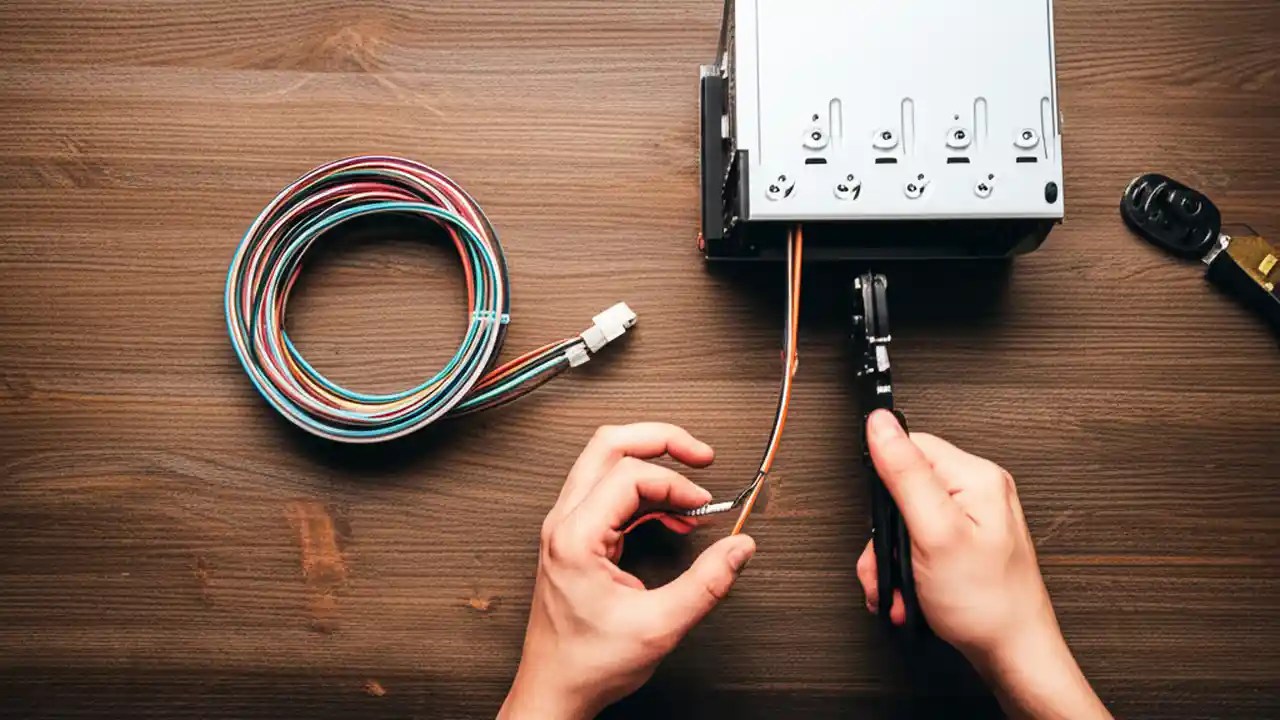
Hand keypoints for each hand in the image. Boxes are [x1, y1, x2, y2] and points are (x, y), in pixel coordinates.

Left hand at [500, 423, 755, 719]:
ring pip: (606, 464)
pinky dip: (645, 495)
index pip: (629, 475)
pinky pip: (610, 494)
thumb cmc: (588, 663)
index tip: (705, 504)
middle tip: (700, 453)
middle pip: (609, 445)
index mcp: (575, 536)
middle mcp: (564, 523)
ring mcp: (566, 528)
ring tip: (693, 489)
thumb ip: (707, 584)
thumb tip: (739, 548)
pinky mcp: (575, 538)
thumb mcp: (659, 626)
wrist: (555, 690)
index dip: (675, 483)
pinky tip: (675, 515)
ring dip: (653, 466)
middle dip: (660, 441)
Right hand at [856, 410, 1109, 719]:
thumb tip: (880, 422)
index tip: (885, 519)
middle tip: (888, 565)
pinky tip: (909, 592)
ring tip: (898, 588)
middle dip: (886, 534)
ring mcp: (974, 518)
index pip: (911, 445)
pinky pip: (921, 540)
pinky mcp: (966, 542)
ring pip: (907, 519)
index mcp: (977, 476)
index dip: (884, 481)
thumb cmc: (986, 602)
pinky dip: (907, 568)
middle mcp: (979, 491)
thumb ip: (904, 473)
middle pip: (904, 486)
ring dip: (893, 558)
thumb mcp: (934, 532)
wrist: (1013, 654)